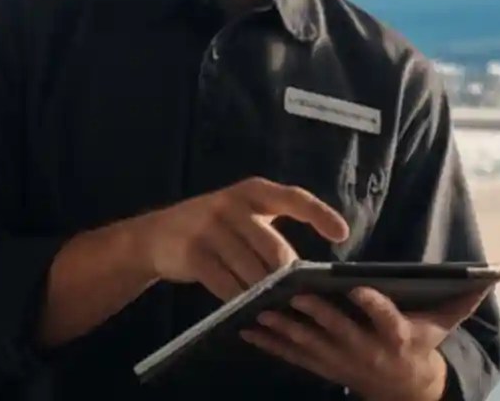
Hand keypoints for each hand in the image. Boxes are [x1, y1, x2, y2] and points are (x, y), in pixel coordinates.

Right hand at [135, 177, 349, 300]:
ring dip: (264, 294)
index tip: (342, 234)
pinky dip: (240, 301)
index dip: (320, 215)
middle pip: (274, 249)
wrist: (156, 236)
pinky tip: (246, 309)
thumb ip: (269, 231)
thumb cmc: (214, 228)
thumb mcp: (241, 216)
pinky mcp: (194, 254)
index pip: (294, 198)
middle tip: (297, 296)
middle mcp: (232, 204)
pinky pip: (227, 285)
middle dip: (287, 278)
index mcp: (253, 191)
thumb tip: (302, 271)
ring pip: (252, 272)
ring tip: (275, 307)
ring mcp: (211, 228)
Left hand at [241, 286, 490, 400]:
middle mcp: (367, 351)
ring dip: (284, 330)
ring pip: (310, 345)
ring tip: (260, 312)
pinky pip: (293, 356)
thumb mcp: (444, 323)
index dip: (372, 305)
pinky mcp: (322, 366)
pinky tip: (248, 328)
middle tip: (293, 296)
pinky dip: (270, 343)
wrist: (404, 388)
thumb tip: (494, 275)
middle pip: (340, 332)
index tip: (357, 288)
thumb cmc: (422, 342)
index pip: (386, 319)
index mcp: (397, 335)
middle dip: (316, 315)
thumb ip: (464, 298)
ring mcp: (341, 362)